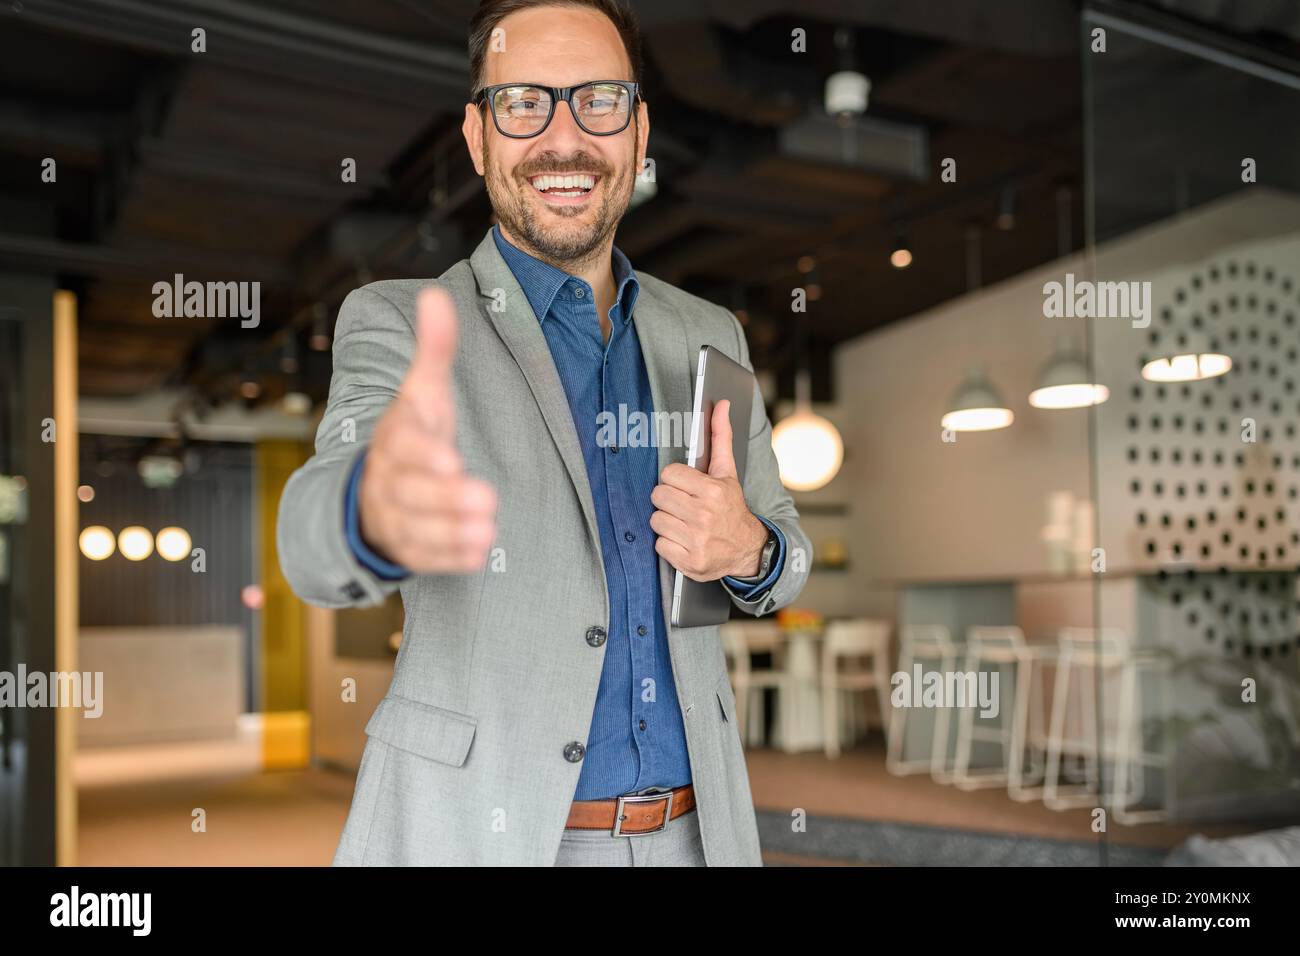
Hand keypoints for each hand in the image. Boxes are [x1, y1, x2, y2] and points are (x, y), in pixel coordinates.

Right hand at [357, 287, 497, 572]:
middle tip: (487, 499)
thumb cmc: (413, 433)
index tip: (452, 458)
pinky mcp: (407, 547)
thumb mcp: (424, 392)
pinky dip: (447, 558)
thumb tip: (437, 294)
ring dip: (450, 531)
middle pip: (410, 490)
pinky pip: (422, 557)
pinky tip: (477, 554)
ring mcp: (395, 515)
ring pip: (416, 527)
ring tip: (487, 528)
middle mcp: (389, 478)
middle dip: (446, 497)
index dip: (424, 453)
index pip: (402, 444)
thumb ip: (435, 349)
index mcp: (395, 436)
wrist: (375, 489)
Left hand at [650, 399, 767, 581]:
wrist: (748, 549)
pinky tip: (684, 540)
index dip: (674, 480)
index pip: (668, 475)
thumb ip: (720, 437)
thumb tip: (720, 404)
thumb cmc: (732, 507)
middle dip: (669, 500)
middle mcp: (704, 516)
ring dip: (667, 521)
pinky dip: (668, 544)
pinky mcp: (689, 562)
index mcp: (712, 491)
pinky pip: (659, 544)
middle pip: (658, 496)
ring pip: (656, 520)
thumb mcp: (728, 472)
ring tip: (684, 523)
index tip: (686, 487)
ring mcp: (696, 541)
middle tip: (684, 505)